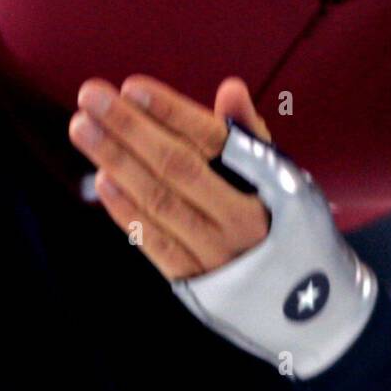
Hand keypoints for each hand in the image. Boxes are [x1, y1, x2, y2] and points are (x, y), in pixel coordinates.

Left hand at [68, 74, 273, 280]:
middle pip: (176, 166)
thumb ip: (250, 133)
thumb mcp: (281, 176)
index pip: (212, 138)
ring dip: (116, 161)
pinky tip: (102, 179)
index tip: (132, 86)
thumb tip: (230, 88)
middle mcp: (243, 220)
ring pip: (158, 201)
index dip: (170, 111)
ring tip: (84, 129)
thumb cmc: (286, 224)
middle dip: (129, 127)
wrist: (306, 304)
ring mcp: (217, 253)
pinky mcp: (195, 283)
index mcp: (269, 184)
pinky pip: (154, 242)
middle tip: (90, 97)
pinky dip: (125, 209)